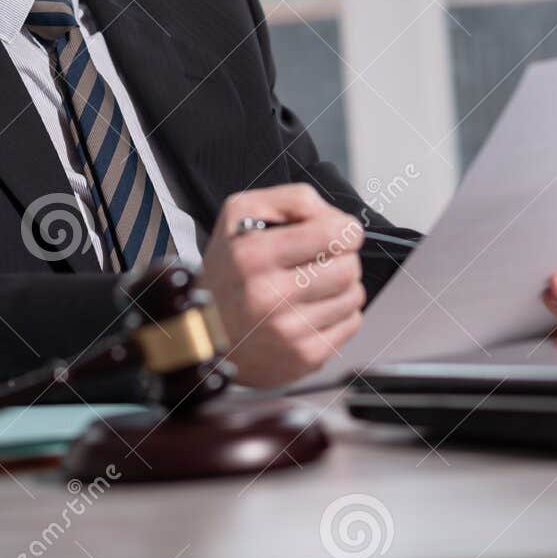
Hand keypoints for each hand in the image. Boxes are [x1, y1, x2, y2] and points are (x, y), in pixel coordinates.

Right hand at [197, 183, 365, 386]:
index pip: (333, 234)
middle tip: (323, 259)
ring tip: (315, 286)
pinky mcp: (304, 357)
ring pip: (353, 296)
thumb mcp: (241, 214)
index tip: (341, 231)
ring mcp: (288, 332)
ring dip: (343, 286)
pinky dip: (340, 314)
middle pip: (348, 267)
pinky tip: (314, 310)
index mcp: (253, 256)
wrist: (203, 331)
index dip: (345, 228)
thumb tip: (336, 217)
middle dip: (344, 258)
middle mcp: (269, 297)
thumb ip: (292, 200)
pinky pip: (351, 324)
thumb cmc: (229, 270)